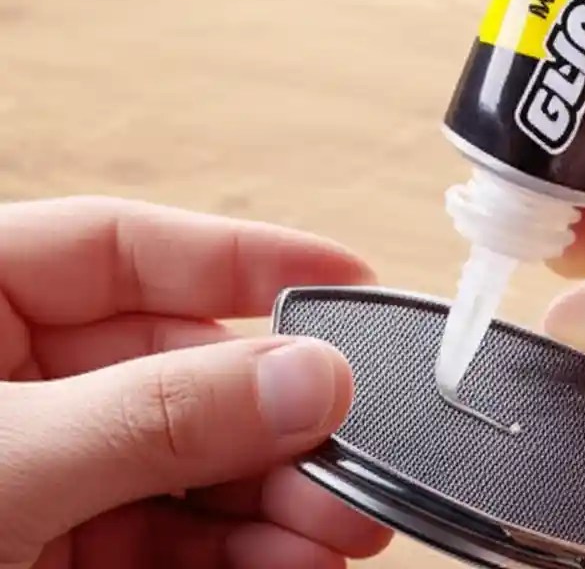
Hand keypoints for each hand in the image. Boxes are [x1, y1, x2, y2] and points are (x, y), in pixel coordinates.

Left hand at [0, 196, 393, 568]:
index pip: (119, 248)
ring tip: (343, 525)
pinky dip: (233, 553)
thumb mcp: (12, 460)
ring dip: (273, 498)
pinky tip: (292, 559)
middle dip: (272, 421)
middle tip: (349, 452)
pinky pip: (161, 538)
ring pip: (183, 462)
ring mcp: (33, 469)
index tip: (346, 276)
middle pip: (175, 369)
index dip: (240, 257)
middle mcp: (7, 381)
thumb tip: (309, 375)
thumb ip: (159, 414)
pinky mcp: (47, 551)